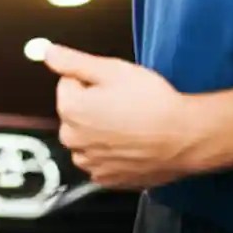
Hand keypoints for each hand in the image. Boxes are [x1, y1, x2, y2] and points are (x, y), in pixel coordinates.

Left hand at [43, 44, 202, 189]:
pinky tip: (130, 146)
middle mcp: (72, 139)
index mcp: (70, 109)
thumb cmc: (153, 102)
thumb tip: (46, 53)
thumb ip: (73, 61)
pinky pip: (99, 161)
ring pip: (85, 138)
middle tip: (124, 105)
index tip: (114, 86)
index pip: (67, 84)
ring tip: (129, 126)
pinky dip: (109, 154)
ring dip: (98, 132)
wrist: (186, 138)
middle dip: (91, 106)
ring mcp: (89, 163)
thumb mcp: (113, 70)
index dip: (91, 81)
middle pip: (73, 113)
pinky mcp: (106, 179)